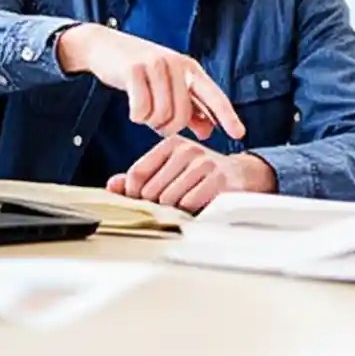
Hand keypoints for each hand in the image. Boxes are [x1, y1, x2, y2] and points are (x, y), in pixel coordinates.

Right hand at [56, 24, 244, 139]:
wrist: (105, 47)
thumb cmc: (140, 71)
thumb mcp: (169, 86)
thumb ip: (189, 108)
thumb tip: (208, 130)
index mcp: (191, 70)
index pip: (214, 96)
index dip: (228, 116)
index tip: (239, 134)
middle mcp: (178, 65)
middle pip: (182, 116)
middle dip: (167, 127)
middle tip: (156, 122)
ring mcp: (156, 65)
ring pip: (161, 116)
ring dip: (150, 122)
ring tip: (143, 109)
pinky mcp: (134, 70)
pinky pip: (141, 110)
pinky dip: (136, 116)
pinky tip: (133, 107)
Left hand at [105, 135, 276, 212]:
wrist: (242, 176)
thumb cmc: (202, 176)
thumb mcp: (171, 171)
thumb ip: (140, 178)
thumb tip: (112, 185)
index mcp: (171, 145)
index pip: (137, 173)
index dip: (134, 193)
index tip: (143, 200)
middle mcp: (187, 150)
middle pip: (151, 189)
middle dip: (157, 203)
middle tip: (171, 202)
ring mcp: (203, 163)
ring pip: (169, 198)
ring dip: (175, 208)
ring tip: (186, 202)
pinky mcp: (218, 179)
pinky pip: (189, 203)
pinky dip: (191, 211)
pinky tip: (199, 204)